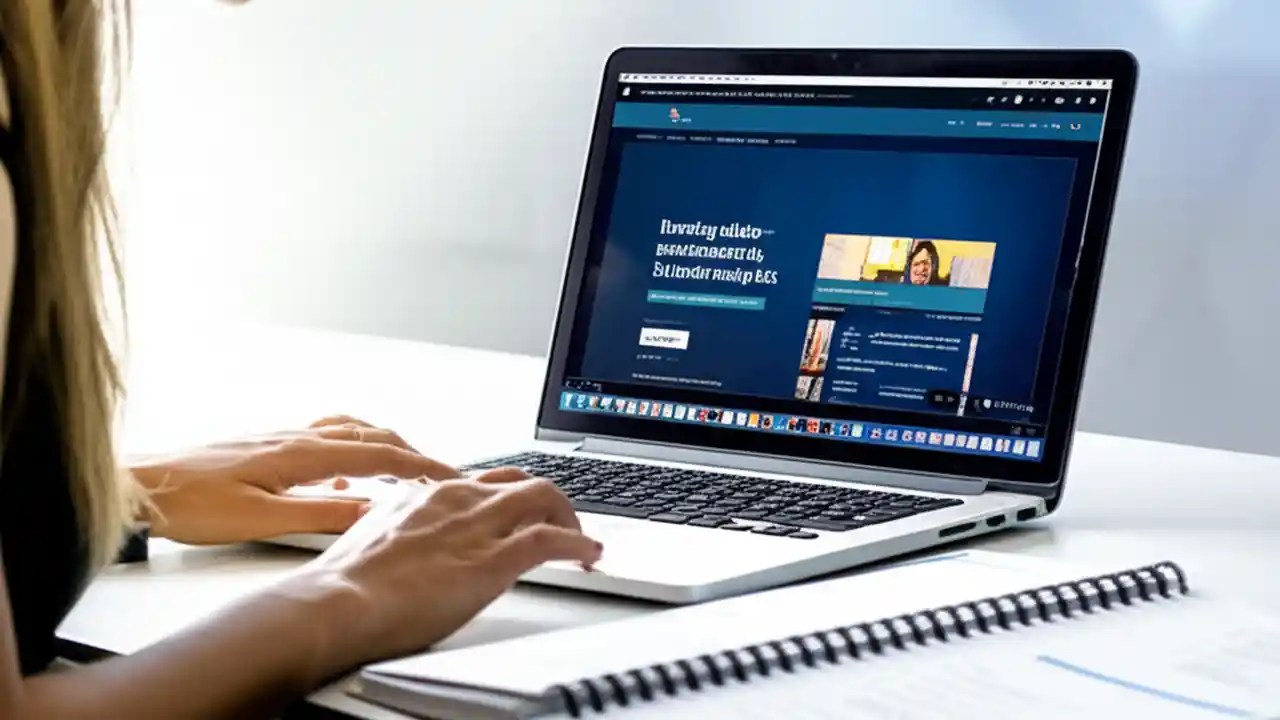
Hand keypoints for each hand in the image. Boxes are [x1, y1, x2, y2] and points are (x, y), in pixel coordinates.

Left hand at [130, 416, 460, 543]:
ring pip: (348, 430)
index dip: (420, 465)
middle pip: (370, 435)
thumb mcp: (263, 520)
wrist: (143, 487)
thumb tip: (372, 512)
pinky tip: (339, 473)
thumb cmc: (192, 503)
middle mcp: (296, 437)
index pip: (378, 455)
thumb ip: (321, 515)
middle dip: (410, 451)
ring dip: (381, 444)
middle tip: (437, 471)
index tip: (450, 475)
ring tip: (400, 464)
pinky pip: (324, 436)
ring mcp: (281, 437)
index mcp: (303, 453)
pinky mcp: (266, 445)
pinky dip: (350, 447)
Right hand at [282, 469, 602, 677]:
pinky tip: (588, 553)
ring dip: (569, 516)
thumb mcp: (375, 538)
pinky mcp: (493, 559)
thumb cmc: (344, 582)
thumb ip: (403, 532)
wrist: (337, 602)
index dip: (507, 495)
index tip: (516, 509)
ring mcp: (477, 525)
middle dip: (547, 498)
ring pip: (543, 497)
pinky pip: (551, 540)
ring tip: (579, 537)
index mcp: (427, 493)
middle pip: (519, 480)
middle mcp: (456, 498)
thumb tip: (408, 544)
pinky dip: (579, 543)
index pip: (481, 480)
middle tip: (558, 520)